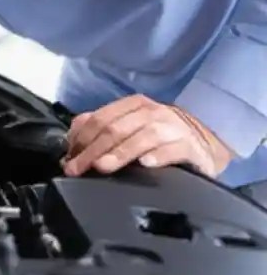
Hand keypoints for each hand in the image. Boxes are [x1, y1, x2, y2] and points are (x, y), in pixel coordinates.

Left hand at [62, 94, 232, 177]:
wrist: (205, 145)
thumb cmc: (160, 139)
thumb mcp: (130, 129)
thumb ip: (100, 131)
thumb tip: (71, 145)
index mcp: (133, 106)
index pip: (100, 119)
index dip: (81, 139)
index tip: (69, 159)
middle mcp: (152, 113)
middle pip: (116, 129)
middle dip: (93, 150)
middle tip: (78, 169)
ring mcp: (173, 128)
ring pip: (142, 137)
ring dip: (120, 153)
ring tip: (104, 166)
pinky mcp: (192, 147)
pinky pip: (174, 150)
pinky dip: (159, 156)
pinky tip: (146, 164)